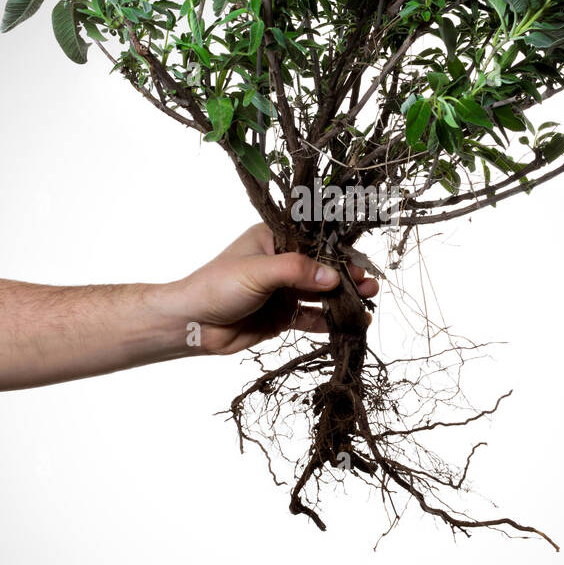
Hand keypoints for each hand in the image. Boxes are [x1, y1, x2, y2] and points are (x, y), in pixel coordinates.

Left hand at [168, 224, 379, 355]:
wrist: (192, 325)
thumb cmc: (217, 286)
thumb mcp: (259, 271)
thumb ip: (298, 271)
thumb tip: (333, 276)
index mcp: (274, 239)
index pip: (313, 242)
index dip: (338, 252)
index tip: (360, 262)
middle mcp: (281, 263)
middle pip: (321, 268)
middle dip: (346, 277)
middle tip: (370, 284)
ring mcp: (283, 291)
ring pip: (320, 293)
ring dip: (343, 298)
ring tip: (368, 301)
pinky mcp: (282, 316)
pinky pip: (311, 317)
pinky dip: (330, 321)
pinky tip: (352, 323)